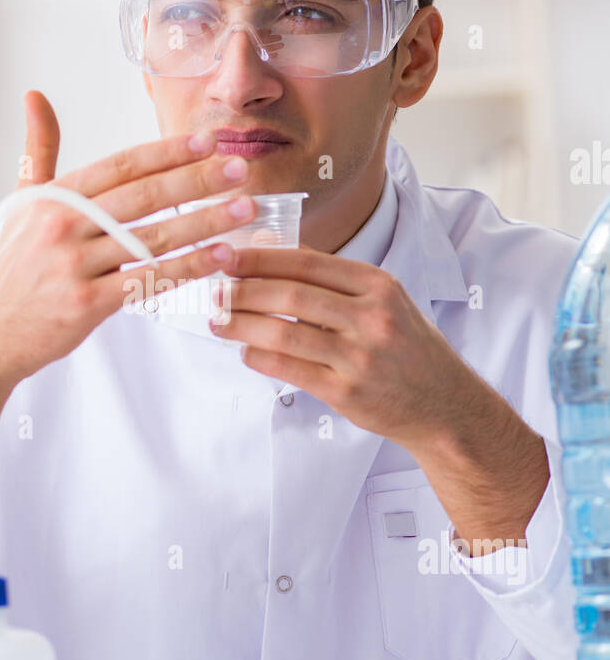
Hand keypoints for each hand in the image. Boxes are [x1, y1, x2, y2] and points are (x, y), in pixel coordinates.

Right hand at [0, 90, 259, 386]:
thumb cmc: (12, 267)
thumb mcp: (21, 205)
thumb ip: (39, 151)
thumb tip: (35, 96)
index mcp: (53, 198)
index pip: (121, 166)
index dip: (167, 152)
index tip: (208, 141)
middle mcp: (63, 227)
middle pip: (144, 196)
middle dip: (198, 180)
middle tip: (240, 169)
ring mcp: (74, 266)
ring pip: (153, 238)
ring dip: (205, 222)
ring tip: (244, 210)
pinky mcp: (86, 304)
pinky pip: (148, 282)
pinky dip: (188, 268)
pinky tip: (220, 257)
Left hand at [208, 246, 482, 448]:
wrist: (444, 404)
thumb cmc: (407, 348)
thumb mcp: (386, 301)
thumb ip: (335, 281)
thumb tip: (272, 254)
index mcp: (378, 286)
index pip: (308, 262)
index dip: (262, 258)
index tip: (229, 257)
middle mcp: (372, 318)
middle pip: (291, 295)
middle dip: (244, 291)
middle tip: (215, 290)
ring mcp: (360, 357)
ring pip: (284, 333)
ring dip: (241, 326)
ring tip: (217, 321)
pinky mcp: (348, 393)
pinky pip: (291, 371)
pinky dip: (260, 359)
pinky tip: (245, 352)